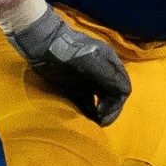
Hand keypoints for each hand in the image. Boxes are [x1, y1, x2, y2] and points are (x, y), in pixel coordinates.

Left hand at [7, 9, 130, 125]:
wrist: (41, 44)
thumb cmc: (66, 50)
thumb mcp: (89, 60)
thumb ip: (108, 75)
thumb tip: (124, 92)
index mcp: (110, 62)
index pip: (123, 87)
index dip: (117, 102)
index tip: (103, 112)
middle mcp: (102, 71)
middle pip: (114, 95)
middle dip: (111, 109)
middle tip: (100, 121)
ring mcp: (89, 78)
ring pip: (102, 99)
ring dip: (102, 111)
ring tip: (96, 121)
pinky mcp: (76, 86)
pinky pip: (88, 101)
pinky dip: (90, 110)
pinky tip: (86, 116)